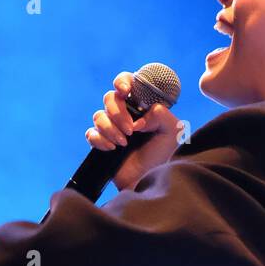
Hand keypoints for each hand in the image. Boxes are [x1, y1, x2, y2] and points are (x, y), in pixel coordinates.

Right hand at [86, 71, 181, 190]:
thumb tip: (137, 118)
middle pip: (110, 98)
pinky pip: (91, 133)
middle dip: (118, 113)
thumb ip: (161, 114)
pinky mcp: (102, 144)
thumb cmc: (164, 157)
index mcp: (142, 108)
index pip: (128, 83)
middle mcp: (126, 115)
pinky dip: (100, 140)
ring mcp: (112, 129)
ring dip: (110, 129)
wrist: (149, 183)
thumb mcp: (173, 132)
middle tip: (131, 131)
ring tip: (124, 144)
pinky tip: (113, 150)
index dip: (123, 82)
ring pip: (99, 115)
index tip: (125, 91)